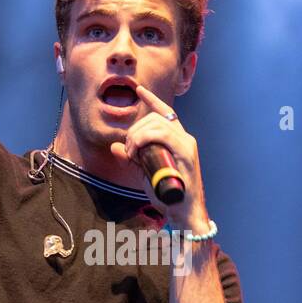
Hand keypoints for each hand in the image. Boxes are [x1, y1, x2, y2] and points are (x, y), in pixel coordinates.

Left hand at [109, 84, 211, 233]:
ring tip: (132, 152)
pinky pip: (163, 134)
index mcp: (177, 140)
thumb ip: (131, 159)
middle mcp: (184, 138)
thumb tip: (115, 146)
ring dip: (138, 134)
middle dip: (135, 129)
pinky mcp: (186, 151)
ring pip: (157, 123)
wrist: (184, 212)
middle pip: (155, 118)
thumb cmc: (166, 194)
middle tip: (128, 150)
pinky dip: (146, 138)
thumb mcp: (143, 173)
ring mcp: (186, 144)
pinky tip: (137, 149)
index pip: (165, 113)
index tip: (139, 90)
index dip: (152, 100)